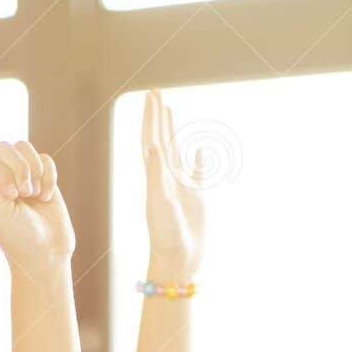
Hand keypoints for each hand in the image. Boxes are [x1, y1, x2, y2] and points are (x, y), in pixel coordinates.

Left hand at [0, 141, 73, 271]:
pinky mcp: (39, 178)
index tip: (12, 196)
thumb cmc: (17, 237)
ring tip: (35, 193)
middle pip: (3, 147)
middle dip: (19, 168)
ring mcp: (18, 176)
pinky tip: (46, 197)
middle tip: (27, 193)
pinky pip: (45, 159)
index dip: (2, 173)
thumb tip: (15, 155)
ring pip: (24, 147)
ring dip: (34, 169)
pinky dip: (49, 176)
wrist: (46, 253)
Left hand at [142, 89, 205, 279]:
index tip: (152, 95)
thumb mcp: (159, 202)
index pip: (151, 139)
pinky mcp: (196, 197)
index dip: (151, 117)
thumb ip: (157, 174)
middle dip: (158, 116)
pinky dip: (198, 158)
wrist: (179, 259)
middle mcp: (166, 177)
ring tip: (170, 110)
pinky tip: (200, 148)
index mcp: (155, 175)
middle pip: (160, 138)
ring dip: (172, 130)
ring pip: (175, 150)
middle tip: (156, 92)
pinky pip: (197, 172)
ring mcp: (181, 186)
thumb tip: (152, 146)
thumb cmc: (166, 234)